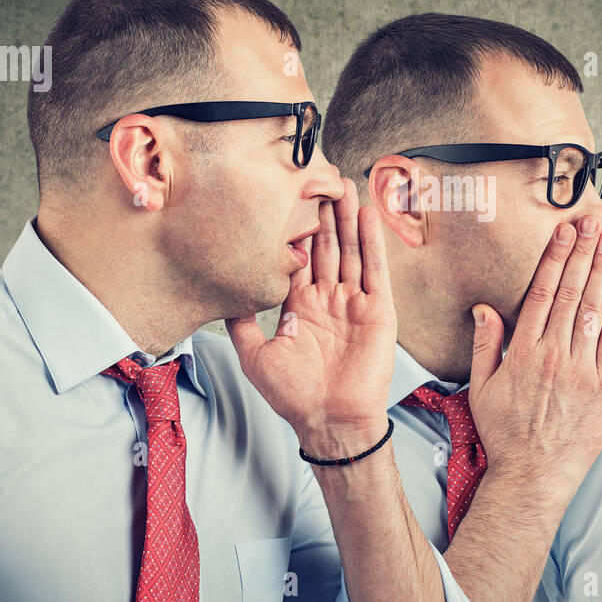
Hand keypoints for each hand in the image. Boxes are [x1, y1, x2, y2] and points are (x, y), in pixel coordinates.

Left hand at [227, 179, 395, 457]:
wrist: (330, 421)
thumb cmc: (295, 396)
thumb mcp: (255, 356)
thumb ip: (241, 322)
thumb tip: (223, 293)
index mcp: (300, 307)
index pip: (298, 259)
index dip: (295, 230)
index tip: (289, 200)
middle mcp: (328, 300)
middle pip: (327, 247)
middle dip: (323, 214)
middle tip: (319, 180)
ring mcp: (354, 303)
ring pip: (352, 251)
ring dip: (348, 219)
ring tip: (344, 186)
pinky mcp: (378, 310)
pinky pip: (375, 271)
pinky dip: (373, 243)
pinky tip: (368, 216)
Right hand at [467, 217, 601, 497]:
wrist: (533, 475)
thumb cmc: (505, 434)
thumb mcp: (480, 388)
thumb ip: (485, 344)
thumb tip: (485, 308)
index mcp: (522, 351)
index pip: (542, 292)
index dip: (555, 257)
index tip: (563, 232)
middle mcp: (553, 355)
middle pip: (571, 292)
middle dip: (582, 253)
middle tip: (592, 223)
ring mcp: (582, 370)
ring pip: (593, 309)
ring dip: (601, 271)